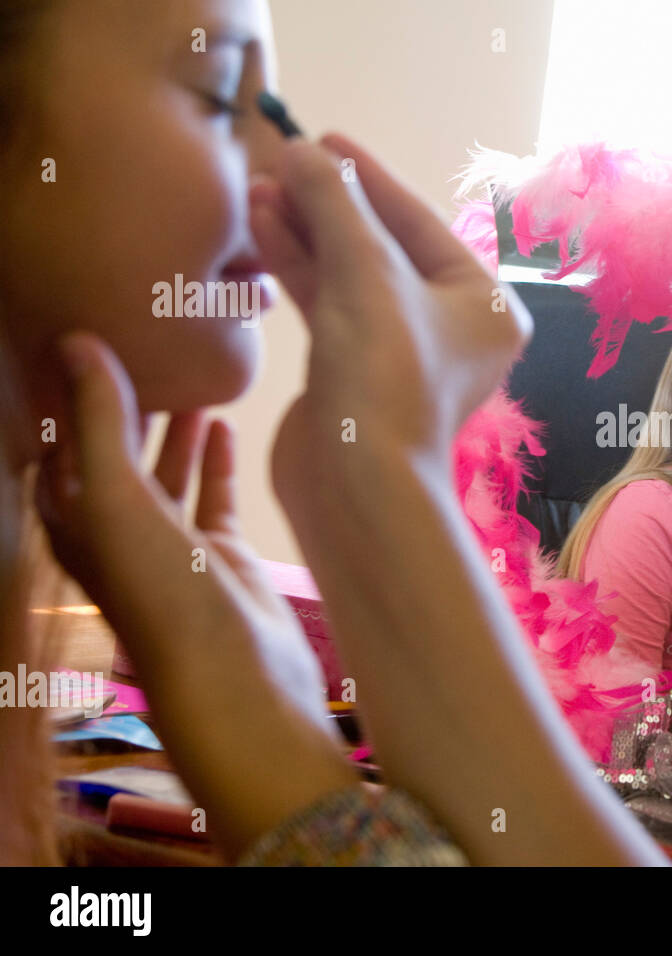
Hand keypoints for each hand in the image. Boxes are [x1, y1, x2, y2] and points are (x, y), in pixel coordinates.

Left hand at [35, 333, 353, 857]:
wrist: (237, 677)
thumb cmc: (163, 595)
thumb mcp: (117, 501)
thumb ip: (99, 421)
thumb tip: (76, 339)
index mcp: (74, 523)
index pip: (59, 444)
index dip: (66, 394)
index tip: (82, 334)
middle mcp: (116, 532)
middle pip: (113, 452)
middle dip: (124, 400)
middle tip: (143, 339)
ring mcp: (172, 543)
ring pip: (165, 469)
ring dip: (172, 424)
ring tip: (188, 372)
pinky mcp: (221, 553)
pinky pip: (212, 493)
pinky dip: (215, 458)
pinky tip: (224, 423)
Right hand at [248, 132, 531, 500]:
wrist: (355, 485)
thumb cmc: (384, 375)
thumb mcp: (365, 274)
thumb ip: (335, 206)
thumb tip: (304, 152)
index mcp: (486, 305)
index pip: (419, 222)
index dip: (367, 177)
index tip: (321, 138)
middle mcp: (452, 327)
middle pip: (383, 246)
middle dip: (329, 204)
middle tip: (279, 162)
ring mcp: (401, 352)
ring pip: (350, 275)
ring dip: (306, 232)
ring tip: (259, 189)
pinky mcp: (356, 374)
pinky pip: (328, 306)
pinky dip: (299, 270)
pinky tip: (264, 229)